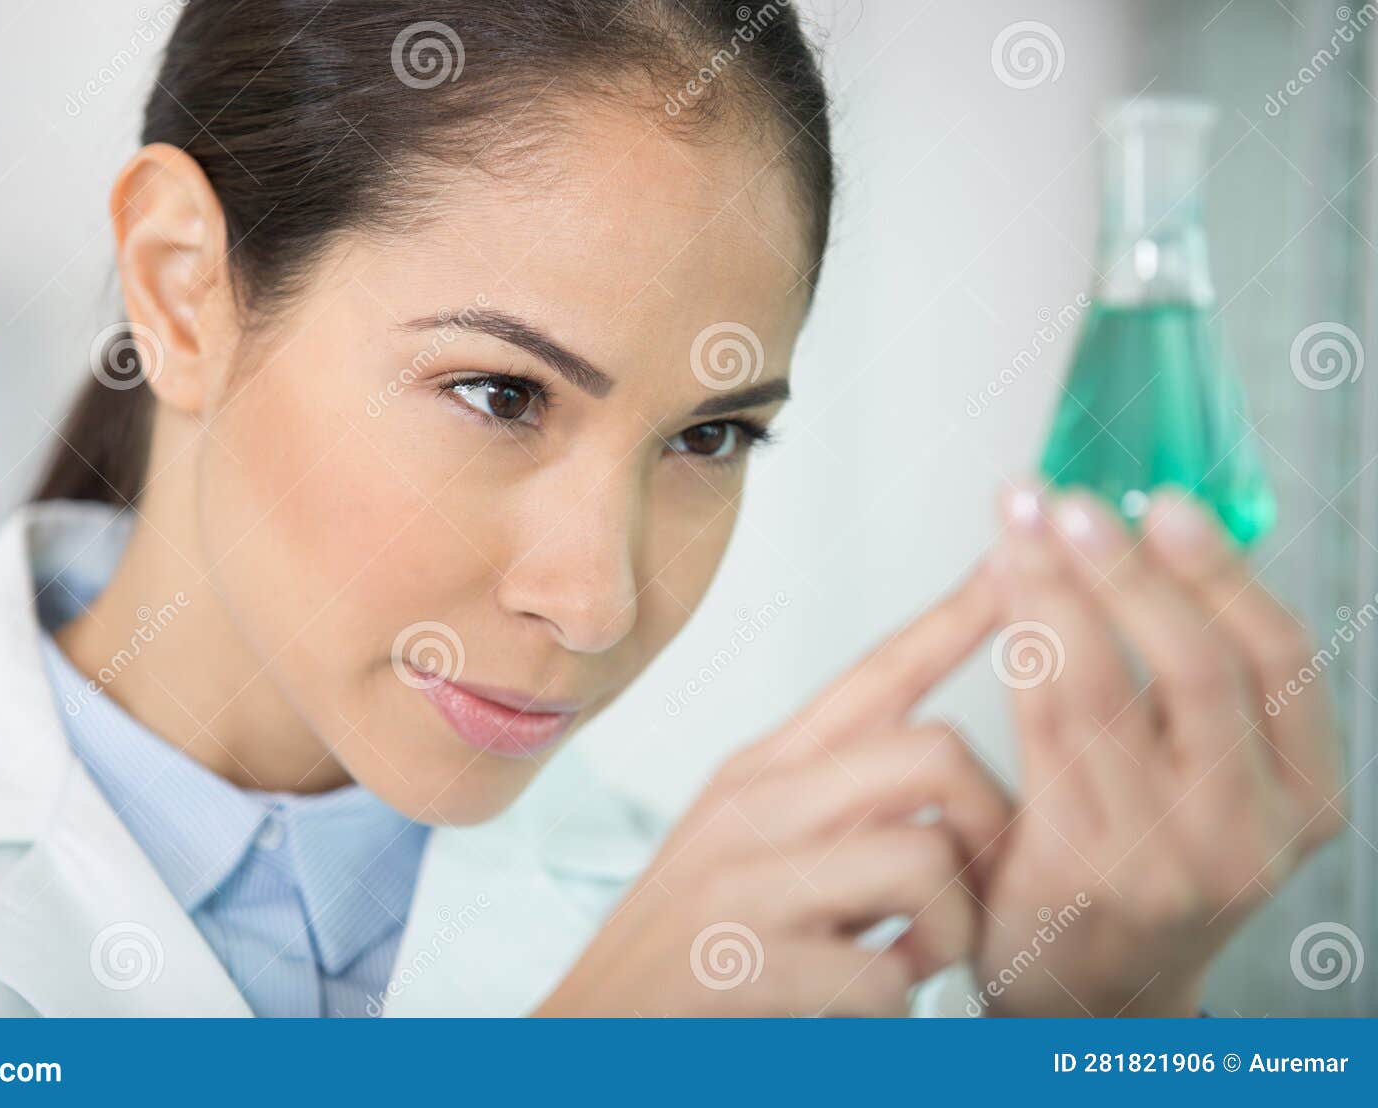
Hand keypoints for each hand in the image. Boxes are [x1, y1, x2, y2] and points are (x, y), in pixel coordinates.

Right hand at [538, 567, 1011, 1016]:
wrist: (587, 1039)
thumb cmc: (686, 956)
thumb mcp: (747, 850)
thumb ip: (830, 805)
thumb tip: (943, 771)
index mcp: (760, 774)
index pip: (875, 674)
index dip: (955, 619)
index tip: (1018, 567)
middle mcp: (753, 808)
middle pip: (933, 750)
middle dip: (988, 823)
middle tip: (979, 887)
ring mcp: (744, 881)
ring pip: (926, 860)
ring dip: (950, 935)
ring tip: (912, 965)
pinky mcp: (745, 963)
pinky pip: (888, 974)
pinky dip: (896, 1008)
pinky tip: (859, 1014)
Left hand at [973, 484, 1344, 1016]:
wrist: (1090, 991)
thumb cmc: (1144, 858)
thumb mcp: (1209, 776)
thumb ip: (1194, 678)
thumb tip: (1150, 531)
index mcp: (1302, 793)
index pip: (1279, 660)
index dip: (1221, 570)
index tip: (1167, 502)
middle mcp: (1247, 829)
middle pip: (1197, 668)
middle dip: (1128, 571)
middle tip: (1072, 502)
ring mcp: (1167, 858)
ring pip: (1105, 695)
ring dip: (1054, 594)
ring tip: (1018, 528)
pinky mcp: (1081, 869)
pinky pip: (1045, 735)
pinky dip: (1020, 653)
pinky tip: (1000, 602)